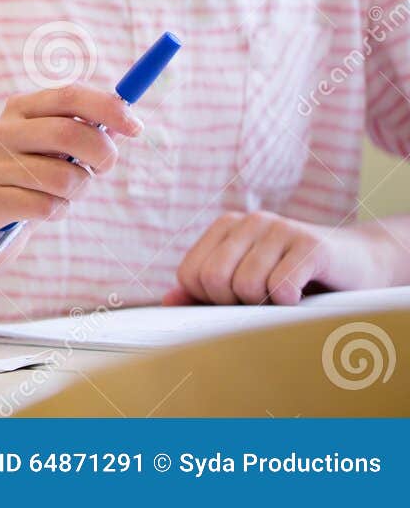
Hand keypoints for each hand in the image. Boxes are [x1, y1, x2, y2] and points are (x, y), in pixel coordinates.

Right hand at [0, 84, 144, 263]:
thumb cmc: (29, 178)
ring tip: (61, 194)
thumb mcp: (55, 149)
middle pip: (69, 133)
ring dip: (77, 192)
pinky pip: (47, 207)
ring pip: (63, 178)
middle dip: (101, 155)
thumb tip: (127, 121)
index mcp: (19, 109)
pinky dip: (57, 212)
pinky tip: (41, 211)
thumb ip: (86, 131)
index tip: (137, 127)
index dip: (108, 108)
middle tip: (103, 169)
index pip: (69, 96)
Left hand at [163, 211, 390, 305]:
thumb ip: (207, 290)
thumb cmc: (298, 277)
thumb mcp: (249, 280)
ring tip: (286, 295)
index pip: (190, 274)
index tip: (238, 301)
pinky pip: (281, 287)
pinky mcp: (311, 245)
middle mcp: (250, 221)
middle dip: (235, 304)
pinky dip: (290, 302)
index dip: (209, 301)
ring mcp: (281, 229)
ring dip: (267, 305)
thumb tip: (168, 300)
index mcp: (226, 227)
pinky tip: (303, 295)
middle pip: (213, 280)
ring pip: (247, 286)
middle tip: (263, 302)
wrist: (360, 264)